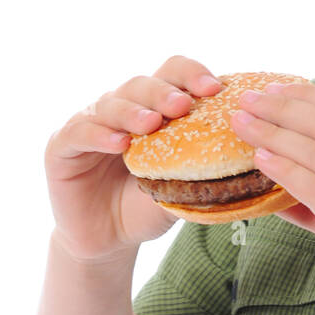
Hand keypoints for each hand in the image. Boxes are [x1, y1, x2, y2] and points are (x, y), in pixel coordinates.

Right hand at [45, 57, 222, 261]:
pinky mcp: (62, 146)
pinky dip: (99, 134)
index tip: (216, 88)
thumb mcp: (182, 186)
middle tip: (183, 105)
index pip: (172, 74)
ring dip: (134, 110)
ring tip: (152, 123)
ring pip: (111, 104)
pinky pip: (80, 132)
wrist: (108, 240)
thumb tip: (253, 156)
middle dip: (164, 92)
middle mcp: (121, 108)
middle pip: (142, 84)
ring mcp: (90, 123)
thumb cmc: (148, 207)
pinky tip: (119, 143)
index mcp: (153, 107)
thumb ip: (204, 167)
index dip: (192, 75)